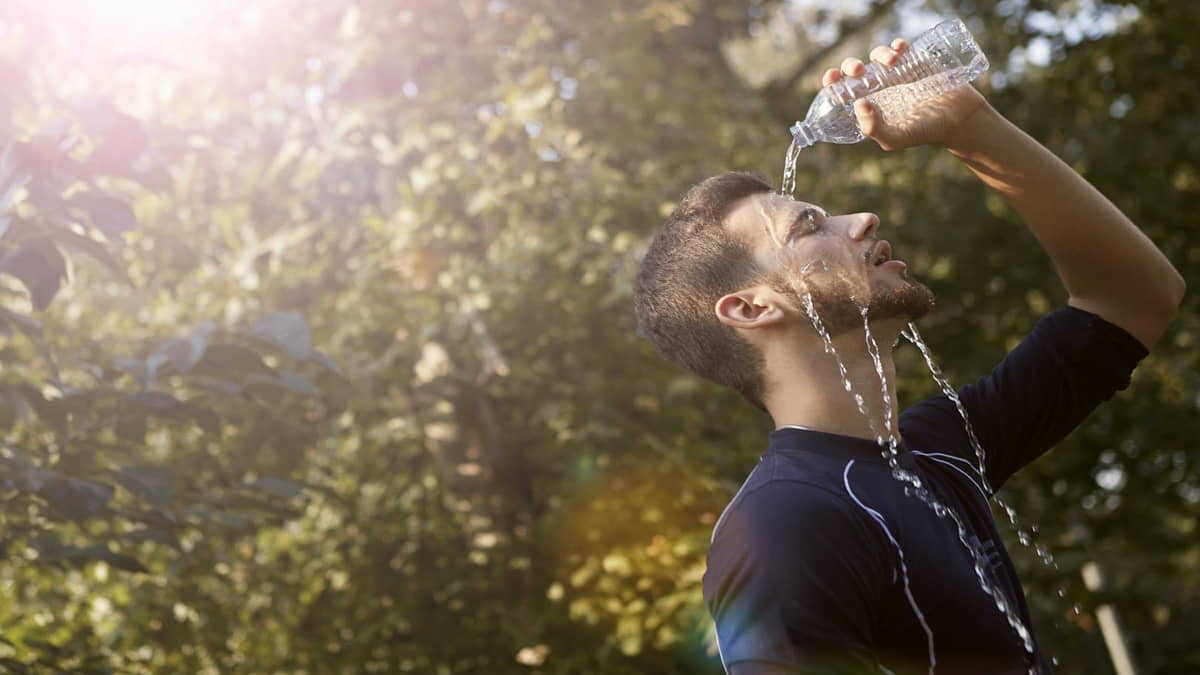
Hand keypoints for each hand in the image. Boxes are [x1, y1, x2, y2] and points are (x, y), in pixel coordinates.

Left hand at [823, 38, 992, 150]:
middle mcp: (878, 87)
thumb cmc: (924, 132)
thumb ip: (873, 128)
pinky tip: (899, 50)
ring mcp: (896, 72)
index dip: (832, 82)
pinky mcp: (914, 60)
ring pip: (877, 55)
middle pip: (855, 69)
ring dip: (878, 54)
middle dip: (850, 66)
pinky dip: (896, 45)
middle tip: (859, 71)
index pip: (842, 90)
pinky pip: (899, 47)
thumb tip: (858, 104)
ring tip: (891, 62)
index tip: (831, 78)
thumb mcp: (894, 138)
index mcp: (868, 104)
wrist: (958, 118)